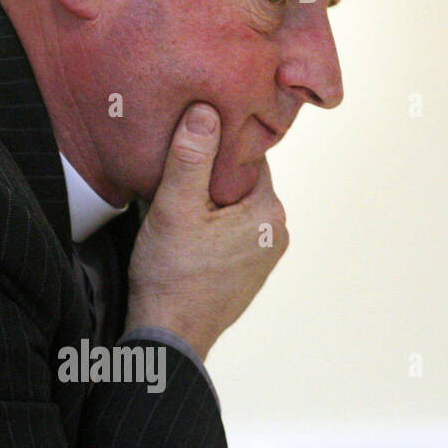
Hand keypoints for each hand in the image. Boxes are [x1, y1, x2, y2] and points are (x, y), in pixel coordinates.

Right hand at [124, 102, 287, 359]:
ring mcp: (263, 256)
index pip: (246, 157)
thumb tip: (206, 110)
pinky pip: (230, 234)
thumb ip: (190, 158)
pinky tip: (183, 235)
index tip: (186, 143)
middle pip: (240, 182)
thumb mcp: (174, 207)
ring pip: (233, 209)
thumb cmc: (172, 275)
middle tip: (172, 174)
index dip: (214, 147)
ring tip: (175, 206)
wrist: (170, 337)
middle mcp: (276, 233)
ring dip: (208, 203)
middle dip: (209, 176)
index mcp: (268, 212)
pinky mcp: (246, 274)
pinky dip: (209, 228)